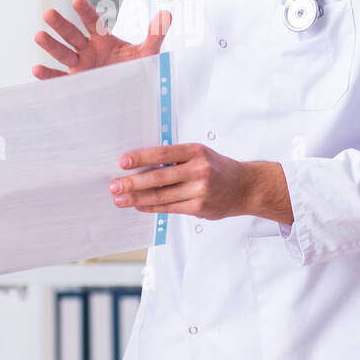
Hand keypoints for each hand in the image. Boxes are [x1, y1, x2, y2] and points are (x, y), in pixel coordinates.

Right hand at [31, 0, 170, 79]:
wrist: (132, 96)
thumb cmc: (136, 71)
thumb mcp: (147, 53)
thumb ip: (155, 34)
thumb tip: (167, 14)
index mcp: (103, 39)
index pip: (92, 22)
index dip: (84, 11)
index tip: (76, 0)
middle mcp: (87, 50)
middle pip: (72, 34)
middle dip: (60, 25)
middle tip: (48, 14)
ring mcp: (79, 66)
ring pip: (62, 53)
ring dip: (50, 45)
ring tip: (38, 35)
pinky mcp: (75, 83)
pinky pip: (59, 79)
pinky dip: (48, 75)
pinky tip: (36, 69)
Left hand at [106, 144, 293, 224]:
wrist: (245, 187)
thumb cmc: (218, 168)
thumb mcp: (200, 154)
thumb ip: (176, 158)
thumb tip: (142, 164)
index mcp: (196, 151)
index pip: (163, 153)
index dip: (141, 157)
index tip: (123, 162)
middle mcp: (198, 170)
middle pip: (159, 177)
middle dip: (133, 182)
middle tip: (114, 185)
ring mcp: (199, 190)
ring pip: (161, 195)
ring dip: (137, 198)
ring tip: (120, 199)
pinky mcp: (199, 207)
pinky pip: (169, 208)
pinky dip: (152, 207)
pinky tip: (139, 206)